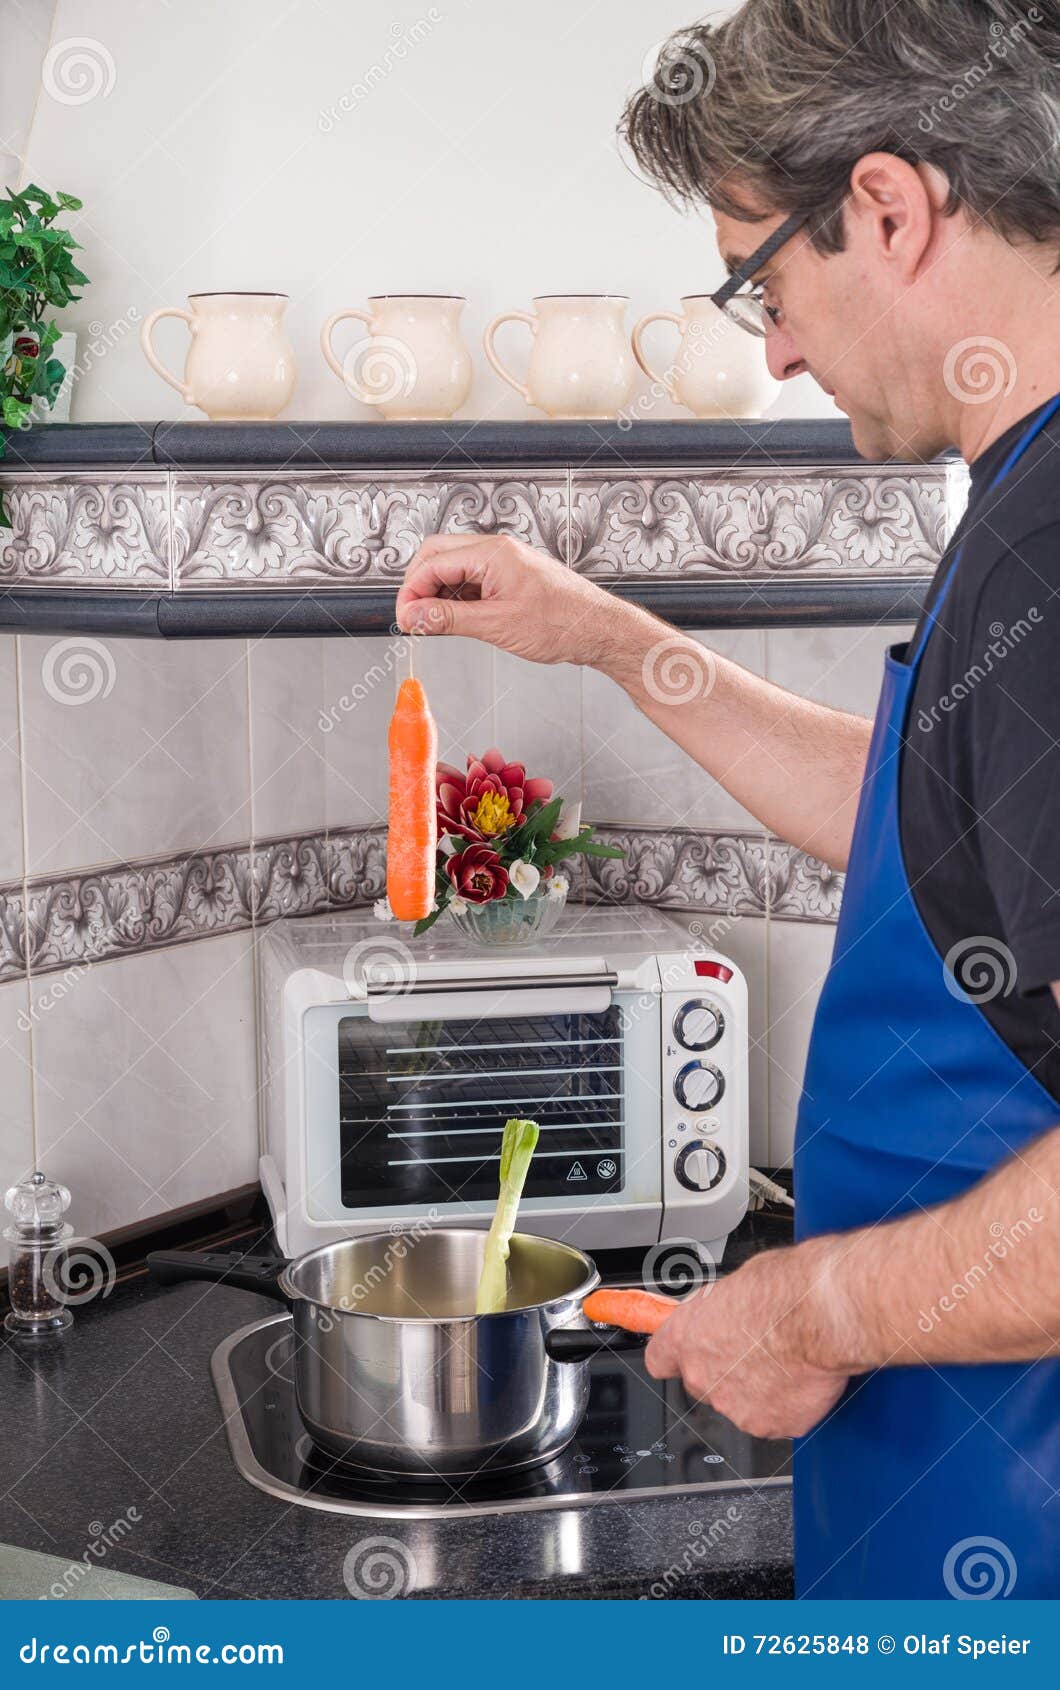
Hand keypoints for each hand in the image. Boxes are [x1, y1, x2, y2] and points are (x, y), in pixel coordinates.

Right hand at [395, 533, 635, 667]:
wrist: (600, 630)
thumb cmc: (564, 623)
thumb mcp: (498, 625)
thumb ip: (450, 619)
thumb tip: (414, 617)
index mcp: (494, 553)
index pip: (433, 563)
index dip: (412, 592)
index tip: (405, 619)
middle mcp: (497, 551)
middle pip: (438, 556)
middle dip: (419, 587)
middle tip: (413, 619)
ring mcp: (504, 563)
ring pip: (453, 568)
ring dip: (437, 594)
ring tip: (433, 624)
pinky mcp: (510, 578)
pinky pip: (471, 580)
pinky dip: (457, 599)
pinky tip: (455, 620)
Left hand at [644, 1243, 850, 1439]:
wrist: (821, 1316)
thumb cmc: (784, 1292)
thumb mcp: (737, 1285)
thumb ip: (721, 1313)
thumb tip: (727, 1314)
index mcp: (687, 1338)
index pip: (660, 1359)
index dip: (675, 1358)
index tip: (683, 1354)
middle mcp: (704, 1377)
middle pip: (703, 1384)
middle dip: (726, 1372)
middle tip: (755, 1350)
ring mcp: (736, 1407)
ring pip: (741, 1403)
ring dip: (758, 1389)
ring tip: (785, 1359)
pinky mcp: (771, 1426)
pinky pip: (775, 1418)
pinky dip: (787, 1405)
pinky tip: (800, 1378)